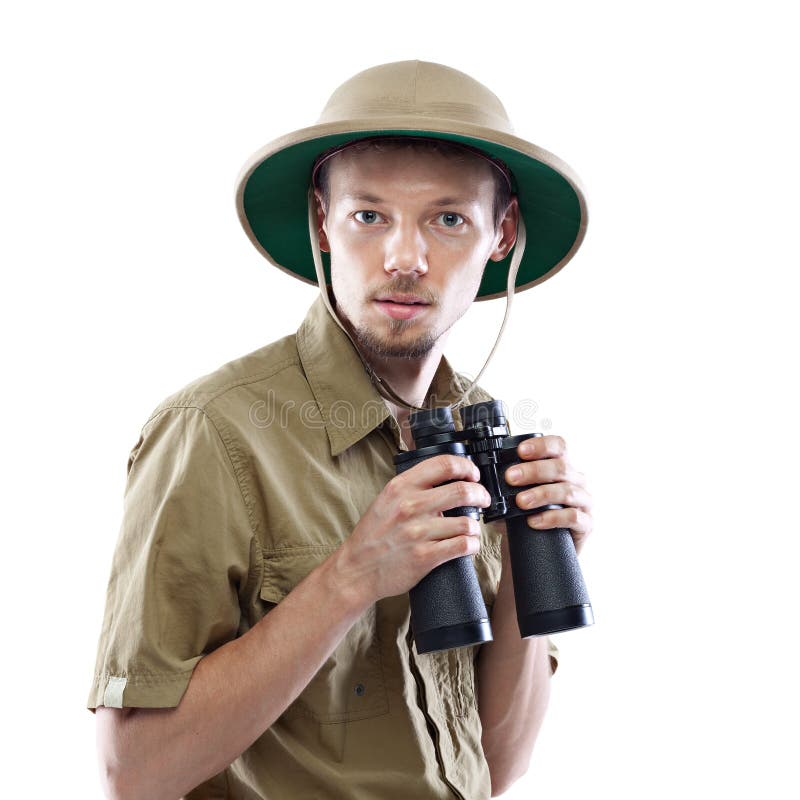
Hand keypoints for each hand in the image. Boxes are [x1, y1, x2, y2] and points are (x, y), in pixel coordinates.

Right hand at [334, 455, 491, 603]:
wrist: (357, 569)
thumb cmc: (373, 535)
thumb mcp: (387, 499)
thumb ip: (412, 486)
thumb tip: (446, 477)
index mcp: (401, 487)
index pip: (444, 464)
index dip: (466, 467)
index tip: (473, 474)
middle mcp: (410, 506)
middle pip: (462, 490)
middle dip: (480, 495)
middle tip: (483, 500)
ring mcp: (417, 532)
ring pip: (467, 522)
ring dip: (476, 526)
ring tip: (471, 528)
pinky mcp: (424, 556)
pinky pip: (462, 545)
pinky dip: (472, 544)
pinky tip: (468, 544)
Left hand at [504, 435, 592, 555]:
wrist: (542, 551)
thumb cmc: (530, 516)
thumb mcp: (520, 495)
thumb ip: (510, 483)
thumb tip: (487, 476)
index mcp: (562, 467)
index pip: (558, 446)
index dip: (541, 445)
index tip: (520, 451)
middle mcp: (577, 481)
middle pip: (561, 467)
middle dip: (533, 471)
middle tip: (511, 478)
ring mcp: (584, 502)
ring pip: (567, 491)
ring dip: (541, 494)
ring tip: (520, 502)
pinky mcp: (586, 524)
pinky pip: (573, 517)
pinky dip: (552, 518)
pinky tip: (534, 521)